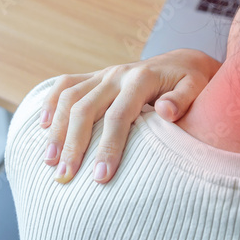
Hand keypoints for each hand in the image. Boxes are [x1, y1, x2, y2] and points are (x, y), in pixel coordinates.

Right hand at [40, 49, 220, 183]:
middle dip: (73, 144)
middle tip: (64, 176)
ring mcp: (103, 74)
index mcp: (141, 79)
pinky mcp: (95, 77)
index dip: (108, 146)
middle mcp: (117, 74)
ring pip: (69, 97)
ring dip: (56, 129)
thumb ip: (184, 99)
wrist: (181, 62)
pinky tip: (42, 127)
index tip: (100, 177)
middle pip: (85, 108)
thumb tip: (166, 112)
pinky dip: (51, 104)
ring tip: (48, 160)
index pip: (119, 116)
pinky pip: (65, 85)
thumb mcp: (198, 87)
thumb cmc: (192, 82)